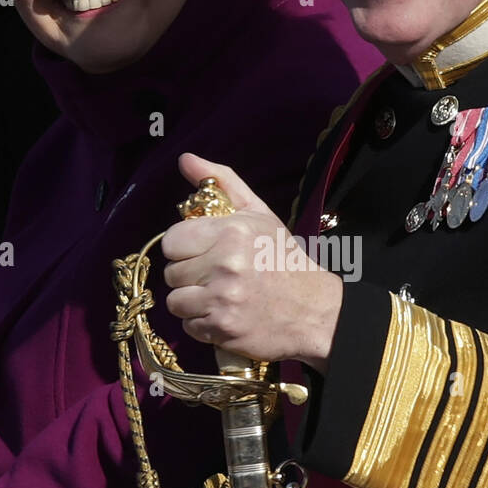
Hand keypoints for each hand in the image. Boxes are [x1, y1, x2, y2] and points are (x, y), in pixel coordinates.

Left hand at [162, 154, 342, 371]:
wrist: (315, 312)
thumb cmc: (283, 260)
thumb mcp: (258, 214)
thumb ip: (222, 182)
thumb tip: (185, 159)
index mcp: (231, 232)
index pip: (172, 240)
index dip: (184, 247)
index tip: (202, 252)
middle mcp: (225, 265)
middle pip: (172, 272)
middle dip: (190, 275)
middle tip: (215, 276)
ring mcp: (222, 299)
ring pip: (176, 301)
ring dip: (192, 301)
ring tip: (218, 296)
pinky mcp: (223, 328)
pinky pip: (189, 326)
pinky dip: (203, 324)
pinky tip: (225, 315)